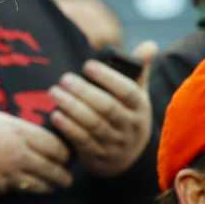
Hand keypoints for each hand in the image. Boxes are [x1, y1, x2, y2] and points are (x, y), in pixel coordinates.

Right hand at [0, 107, 73, 197]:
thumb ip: (18, 130)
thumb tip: (33, 138)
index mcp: (21, 132)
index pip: (57, 147)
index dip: (66, 153)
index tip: (67, 155)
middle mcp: (20, 155)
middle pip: (54, 169)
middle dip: (63, 174)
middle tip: (66, 177)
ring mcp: (8, 175)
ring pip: (40, 185)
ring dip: (48, 186)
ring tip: (53, 186)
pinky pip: (16, 192)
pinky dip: (22, 190)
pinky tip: (24, 187)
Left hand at [48, 60, 152, 178]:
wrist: (128, 158)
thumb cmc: (128, 115)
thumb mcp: (138, 95)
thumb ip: (139, 70)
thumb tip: (150, 45)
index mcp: (140, 107)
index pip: (127, 91)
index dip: (108, 78)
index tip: (88, 66)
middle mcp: (130, 126)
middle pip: (107, 108)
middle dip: (84, 92)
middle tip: (64, 78)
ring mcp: (115, 143)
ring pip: (93, 124)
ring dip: (72, 108)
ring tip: (55, 92)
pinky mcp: (99, 157)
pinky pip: (83, 142)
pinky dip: (68, 128)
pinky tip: (55, 115)